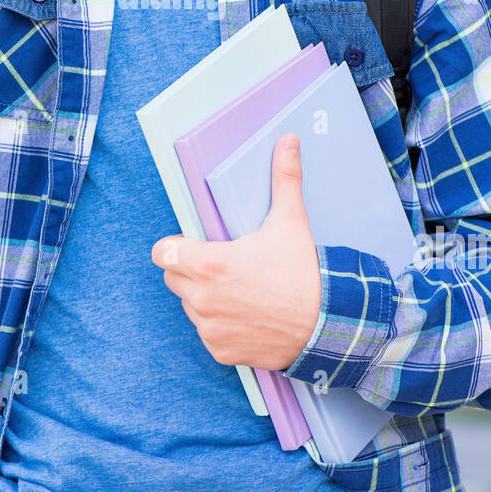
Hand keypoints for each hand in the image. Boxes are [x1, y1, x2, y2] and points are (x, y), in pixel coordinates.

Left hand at [152, 133, 321, 370]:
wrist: (327, 327)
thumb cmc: (305, 273)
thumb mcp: (291, 222)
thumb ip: (283, 179)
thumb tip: (287, 141)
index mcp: (210, 265)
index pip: (163, 252)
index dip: (175, 246)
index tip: (194, 245)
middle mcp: (202, 299)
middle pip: (174, 278)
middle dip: (191, 271)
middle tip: (224, 266)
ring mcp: (209, 328)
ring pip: (190, 306)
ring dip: (205, 298)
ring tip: (240, 290)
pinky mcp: (219, 351)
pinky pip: (207, 332)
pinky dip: (220, 325)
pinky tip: (246, 315)